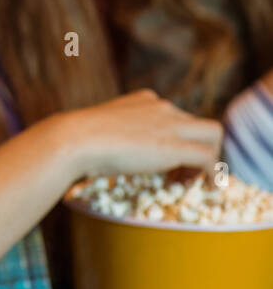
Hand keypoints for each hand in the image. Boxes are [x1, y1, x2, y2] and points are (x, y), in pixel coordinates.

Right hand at [51, 89, 222, 182]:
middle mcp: (162, 107)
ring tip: (189, 181)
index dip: (174, 139)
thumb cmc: (77, 139)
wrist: (74, 140)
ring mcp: (171, 123)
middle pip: (197, 124)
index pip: (174, 116)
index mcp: (144, 100)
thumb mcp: (102, 130)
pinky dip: (213, 173)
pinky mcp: (176, 145)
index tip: (162, 161)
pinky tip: (210, 188)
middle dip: (194, 147)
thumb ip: (116, 135)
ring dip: (208, 157)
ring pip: (213, 133)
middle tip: (179, 174)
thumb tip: (105, 154)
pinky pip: (209, 157)